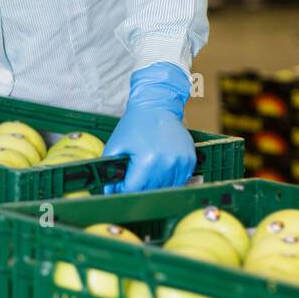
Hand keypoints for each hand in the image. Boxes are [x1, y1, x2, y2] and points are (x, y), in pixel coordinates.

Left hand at [102, 62, 196, 193]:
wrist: (157, 106)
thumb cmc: (135, 125)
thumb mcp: (116, 144)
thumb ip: (109, 169)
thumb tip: (109, 191)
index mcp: (147, 160)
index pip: (134, 189)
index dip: (124, 190)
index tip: (120, 185)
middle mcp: (167, 163)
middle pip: (150, 191)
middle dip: (138, 188)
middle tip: (132, 178)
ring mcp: (181, 162)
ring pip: (166, 188)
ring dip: (154, 185)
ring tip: (147, 171)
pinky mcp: (190, 160)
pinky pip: (179, 181)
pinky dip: (169, 179)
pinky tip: (161, 168)